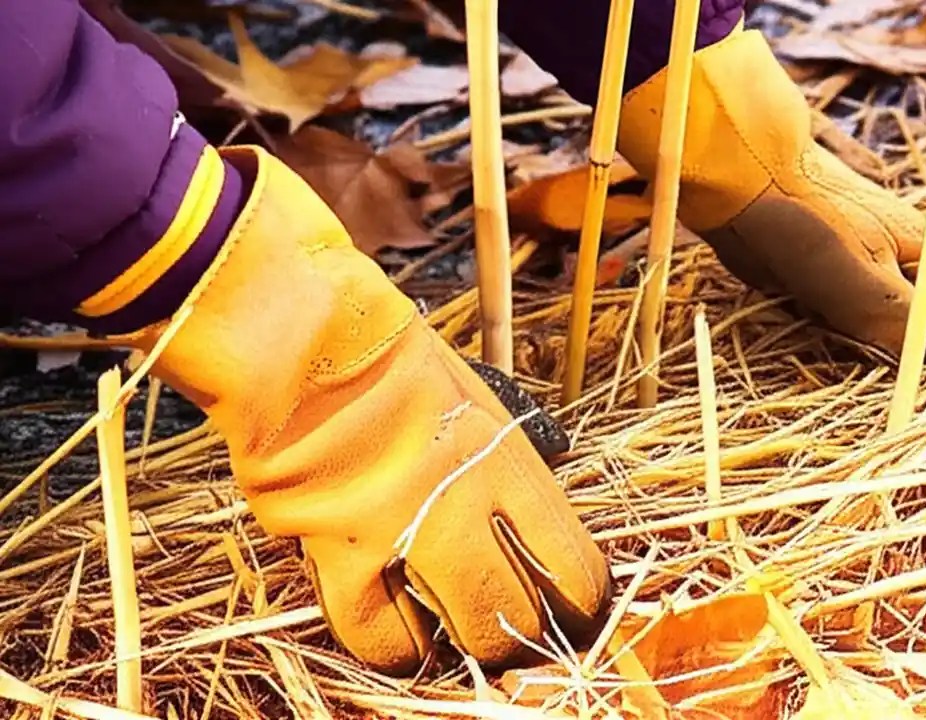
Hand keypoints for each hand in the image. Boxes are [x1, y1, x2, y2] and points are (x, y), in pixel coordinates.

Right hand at [124, 147, 610, 673]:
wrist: (294, 332)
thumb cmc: (383, 350)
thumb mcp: (473, 393)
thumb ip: (504, 456)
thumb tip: (535, 497)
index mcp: (507, 459)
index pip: (572, 566)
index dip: (578, 603)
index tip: (571, 612)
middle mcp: (461, 503)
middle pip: (516, 616)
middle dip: (517, 635)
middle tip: (503, 627)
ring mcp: (395, 530)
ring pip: (449, 641)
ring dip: (449, 645)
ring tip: (443, 632)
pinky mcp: (329, 549)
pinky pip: (370, 632)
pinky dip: (385, 641)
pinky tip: (390, 625)